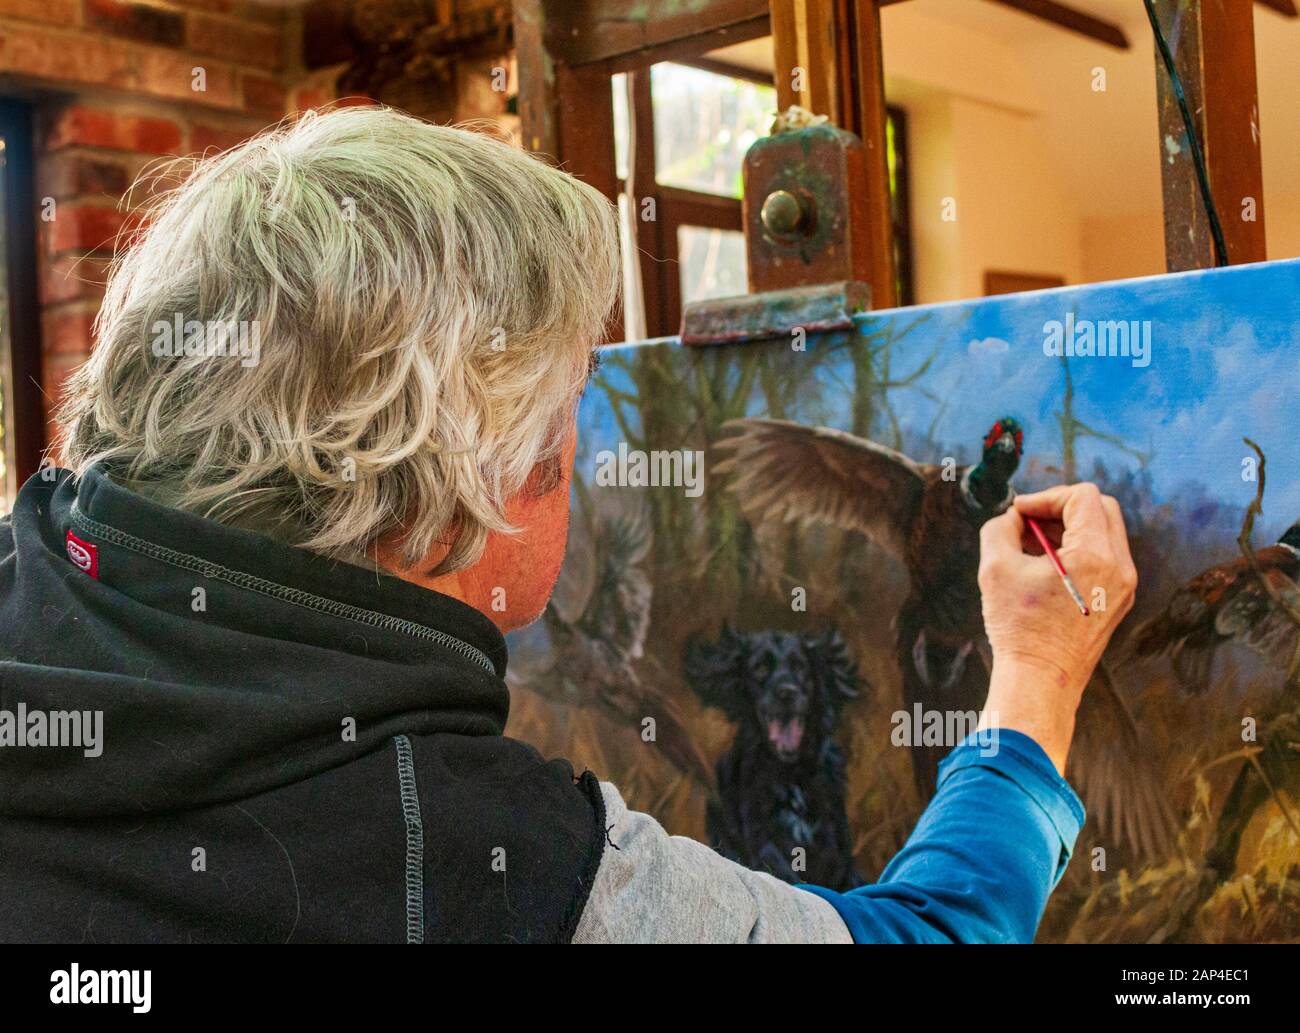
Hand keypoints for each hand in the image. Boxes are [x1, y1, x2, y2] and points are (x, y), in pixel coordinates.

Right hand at [976, 483, 1137, 773]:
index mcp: (1096, 555)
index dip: (1046, 496)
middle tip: (1028, 522)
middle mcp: (1120, 567)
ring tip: (1032, 545)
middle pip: (1101, 508)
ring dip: (1069, 528)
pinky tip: (1045, 567)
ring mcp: (1124, 586)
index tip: (1020, 513)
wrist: (1040, 681)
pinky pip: (1104, 557)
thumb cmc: (1018, 629)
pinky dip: (1078, 550)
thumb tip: (1012, 517)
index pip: (1082, 497)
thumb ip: (1000, 528)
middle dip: (1061, 508)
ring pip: (1104, 532)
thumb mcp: (995, 567)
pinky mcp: (1118, 600)